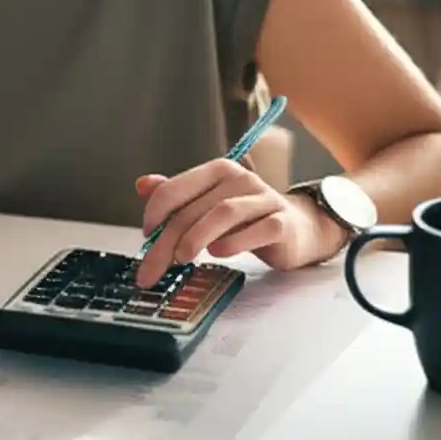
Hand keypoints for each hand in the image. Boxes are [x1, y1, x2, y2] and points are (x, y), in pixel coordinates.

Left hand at [134, 159, 347, 287]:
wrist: (299, 229)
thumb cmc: (246, 219)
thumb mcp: (208, 205)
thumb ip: (177, 196)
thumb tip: (141, 185)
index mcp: (217, 171)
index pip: (174, 189)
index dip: (154, 214)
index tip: (146, 238)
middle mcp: (240, 179)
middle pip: (193, 209)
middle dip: (167, 240)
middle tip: (151, 268)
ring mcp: (264, 199)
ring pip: (224, 213)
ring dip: (196, 237)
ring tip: (181, 259)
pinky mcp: (283, 223)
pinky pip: (258, 230)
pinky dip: (235, 243)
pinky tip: (218, 254)